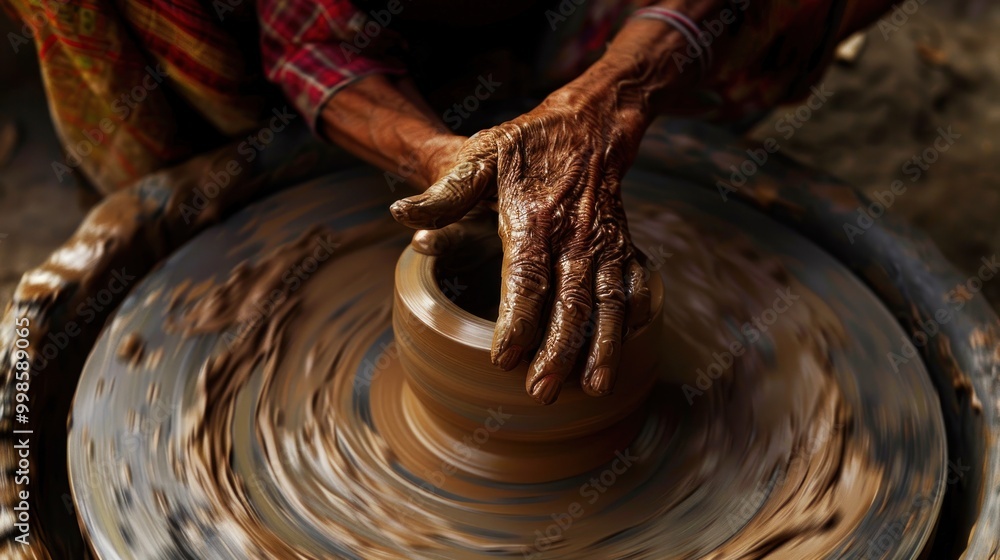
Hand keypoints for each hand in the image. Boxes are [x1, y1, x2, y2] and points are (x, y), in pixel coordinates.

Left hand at [390, 83, 652, 403]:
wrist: (587, 125)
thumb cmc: (525, 147)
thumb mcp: (479, 158)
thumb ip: (445, 193)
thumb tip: (401, 216)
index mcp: (533, 217)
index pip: (525, 278)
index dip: (517, 321)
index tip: (504, 361)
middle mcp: (574, 235)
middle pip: (570, 301)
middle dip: (559, 351)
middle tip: (543, 392)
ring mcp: (604, 244)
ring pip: (608, 302)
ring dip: (604, 346)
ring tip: (596, 388)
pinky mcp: (623, 248)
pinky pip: (634, 286)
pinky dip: (635, 317)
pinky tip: (630, 347)